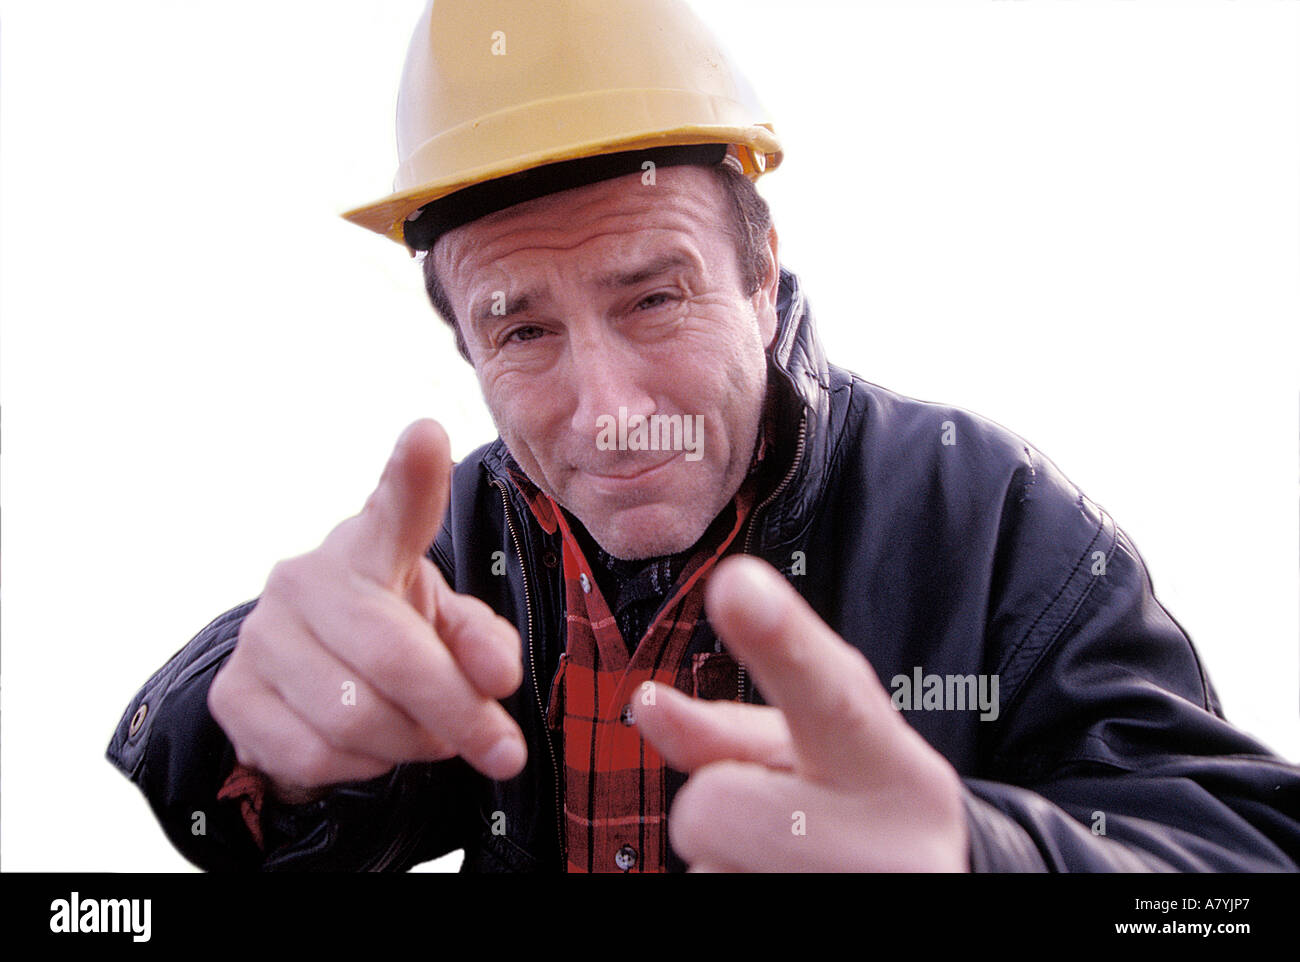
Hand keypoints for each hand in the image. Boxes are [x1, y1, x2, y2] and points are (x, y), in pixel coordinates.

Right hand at [208, 419, 525, 802]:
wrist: (310, 679)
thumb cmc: (394, 634)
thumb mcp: (451, 628)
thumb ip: (484, 642)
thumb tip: (495, 676)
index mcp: (370, 545)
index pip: (394, 508)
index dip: (411, 475)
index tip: (426, 436)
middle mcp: (305, 577)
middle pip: (394, 658)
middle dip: (460, 716)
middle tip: (504, 752)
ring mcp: (261, 635)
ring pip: (355, 720)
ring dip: (412, 745)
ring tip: (427, 734)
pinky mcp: (232, 694)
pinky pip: (314, 756)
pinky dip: (361, 769)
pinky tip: (368, 747)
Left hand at [635, 556, 969, 870]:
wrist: (933, 889)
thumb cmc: (862, 818)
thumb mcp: (816, 759)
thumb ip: (731, 728)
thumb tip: (647, 702)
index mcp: (895, 772)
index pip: (828, 696)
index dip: (778, 640)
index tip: (738, 586)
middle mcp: (890, 847)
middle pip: (712, 804)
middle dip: (718, 807)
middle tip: (774, 819)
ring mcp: (856, 899)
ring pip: (704, 868)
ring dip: (728, 864)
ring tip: (793, 864)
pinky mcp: (811, 938)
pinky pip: (710, 895)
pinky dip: (733, 887)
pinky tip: (785, 883)